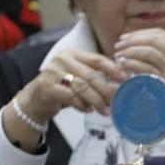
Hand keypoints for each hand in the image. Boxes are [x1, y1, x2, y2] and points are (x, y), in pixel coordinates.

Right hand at [1, 49, 124, 151]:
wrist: (36, 99)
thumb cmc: (63, 88)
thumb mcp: (80, 78)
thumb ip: (97, 78)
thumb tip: (122, 86)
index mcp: (74, 54)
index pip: (98, 60)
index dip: (114, 70)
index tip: (127, 80)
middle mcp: (63, 59)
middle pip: (92, 75)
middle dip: (107, 91)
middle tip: (118, 103)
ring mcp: (53, 71)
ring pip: (82, 86)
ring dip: (96, 101)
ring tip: (105, 111)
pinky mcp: (46, 86)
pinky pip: (70, 96)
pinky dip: (81, 105)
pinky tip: (87, 110)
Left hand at [113, 28, 164, 141]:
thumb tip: (139, 43)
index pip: (159, 33)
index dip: (139, 33)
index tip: (125, 38)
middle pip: (152, 39)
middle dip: (131, 40)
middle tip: (118, 46)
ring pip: (148, 51)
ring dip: (129, 51)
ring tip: (118, 55)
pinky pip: (146, 67)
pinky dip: (132, 63)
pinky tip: (123, 65)